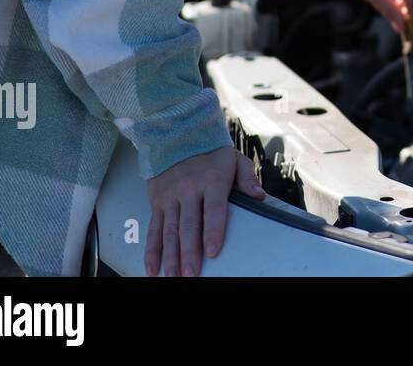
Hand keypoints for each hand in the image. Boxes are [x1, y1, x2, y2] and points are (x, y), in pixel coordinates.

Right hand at [145, 146, 263, 276]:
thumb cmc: (212, 153)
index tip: (214, 251)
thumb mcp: (235, 159)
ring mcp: (170, 197)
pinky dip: (152, 251)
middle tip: (192, 274)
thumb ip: (248, 178)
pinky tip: (153, 268)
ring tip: (173, 275)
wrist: (177, 136)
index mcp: (211, 180)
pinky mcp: (156, 202)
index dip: (213, 231)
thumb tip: (260, 196)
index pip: (213, 209)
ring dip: (170, 256)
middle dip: (189, 252)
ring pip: (169, 231)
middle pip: (188, 225)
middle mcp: (188, 190)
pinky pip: (154, 229)